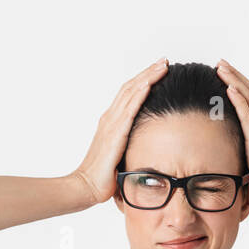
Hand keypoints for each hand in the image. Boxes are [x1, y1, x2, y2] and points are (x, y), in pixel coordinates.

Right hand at [70, 58, 169, 205]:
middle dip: (148, 73)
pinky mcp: (115, 134)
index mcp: (110, 123)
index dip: (142, 80)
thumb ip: (128, 145)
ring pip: (131, 93)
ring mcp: (111, 125)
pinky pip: (129, 110)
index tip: (157, 71)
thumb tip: (146, 145)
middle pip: (130, 88)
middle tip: (163, 61)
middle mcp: (109, 119)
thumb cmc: (101, 177)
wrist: (85, 186)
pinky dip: (139, 95)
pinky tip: (149, 84)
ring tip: (162, 66)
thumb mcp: (118, 156)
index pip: (128, 95)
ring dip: (147, 78)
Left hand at [215, 59, 248, 215]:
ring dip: (235, 82)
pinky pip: (248, 118)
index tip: (225, 71)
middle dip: (235, 76)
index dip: (240, 82)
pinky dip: (239, 101)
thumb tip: (223, 140)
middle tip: (219, 63)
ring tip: (221, 69)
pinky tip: (229, 89)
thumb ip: (243, 144)